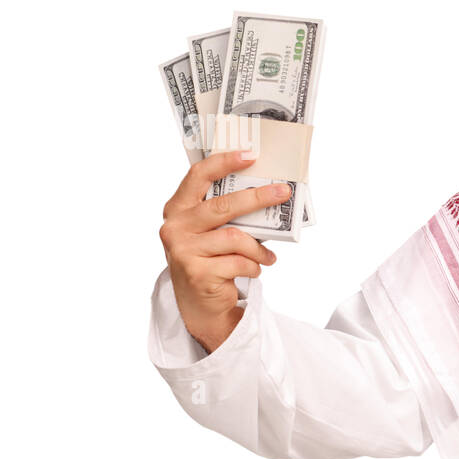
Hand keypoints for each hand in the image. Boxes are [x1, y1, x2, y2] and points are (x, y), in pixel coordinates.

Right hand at [158, 150, 288, 352]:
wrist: (199, 304)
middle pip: (223, 206)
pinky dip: (254, 266)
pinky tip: (254, 270)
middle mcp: (175, 227)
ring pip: (236, 238)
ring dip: (259, 248)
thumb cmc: (211, 259)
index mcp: (178, 209)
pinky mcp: (197, 273)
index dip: (224, 162)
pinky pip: (240, 262)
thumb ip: (226, 214)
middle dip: (258, 198)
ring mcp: (183, 251)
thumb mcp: (211, 232)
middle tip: (284, 193)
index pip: (198, 176)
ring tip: (268, 256)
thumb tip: (268, 193)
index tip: (250, 155)